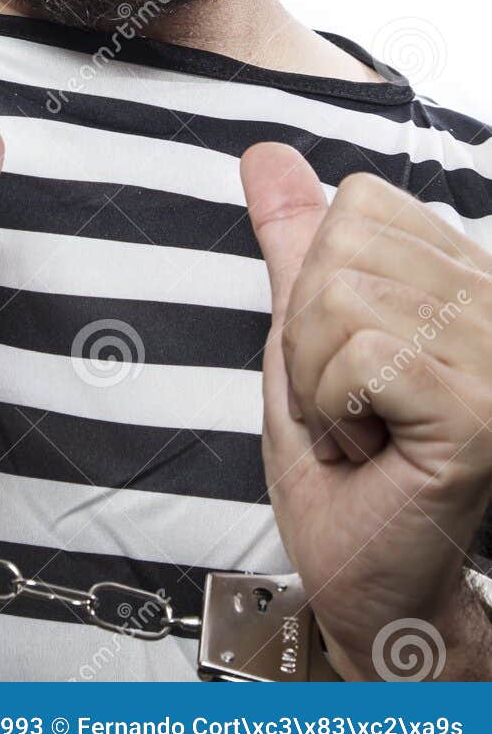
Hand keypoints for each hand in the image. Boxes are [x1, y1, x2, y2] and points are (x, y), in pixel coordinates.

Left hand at [241, 142, 491, 679]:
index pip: (359, 204)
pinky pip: (358, 357)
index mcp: (463, 273)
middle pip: (341, 248)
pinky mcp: (480, 409)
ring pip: (342, 300)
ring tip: (358, 429)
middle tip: (348, 405)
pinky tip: (371, 452)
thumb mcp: (305, 333)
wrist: (370, 580)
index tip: (346, 359)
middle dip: (308, 336)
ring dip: (317, 381)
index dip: (318, 282)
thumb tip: (264, 153)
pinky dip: (333, 411)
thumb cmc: (341, 466)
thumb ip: (294, 240)